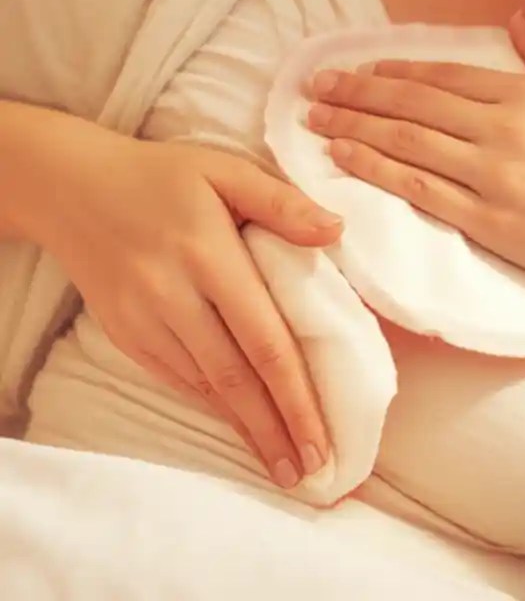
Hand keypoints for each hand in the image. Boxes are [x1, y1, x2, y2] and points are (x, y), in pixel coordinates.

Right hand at [27, 136, 340, 487]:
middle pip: (236, 379)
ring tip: (285, 464)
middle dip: (276, 430)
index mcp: (209, 257)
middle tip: (311, 471)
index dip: (296, 396)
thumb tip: (336, 232)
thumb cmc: (163, 178)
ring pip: (206, 388)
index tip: (324, 437)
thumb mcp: (224, 170)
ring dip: (248, 430)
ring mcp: (145, 321)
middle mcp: (174, 297)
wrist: (70, 188)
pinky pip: (179, 381)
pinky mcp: (126, 335)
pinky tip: (243, 430)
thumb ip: (281, 203)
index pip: (264, 340)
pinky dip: (214, 409)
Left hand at [306, 12, 524, 302]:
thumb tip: (518, 21)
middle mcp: (501, 129)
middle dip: (356, 92)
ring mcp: (490, 176)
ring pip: (405, 141)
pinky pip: (417, 189)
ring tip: (313, 118)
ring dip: (353, 125)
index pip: (445, 76)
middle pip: (413, 103)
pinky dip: (374, 168)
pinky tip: (343, 156)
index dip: (395, 70)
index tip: (361, 69)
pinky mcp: (486, 221)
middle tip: (314, 87)